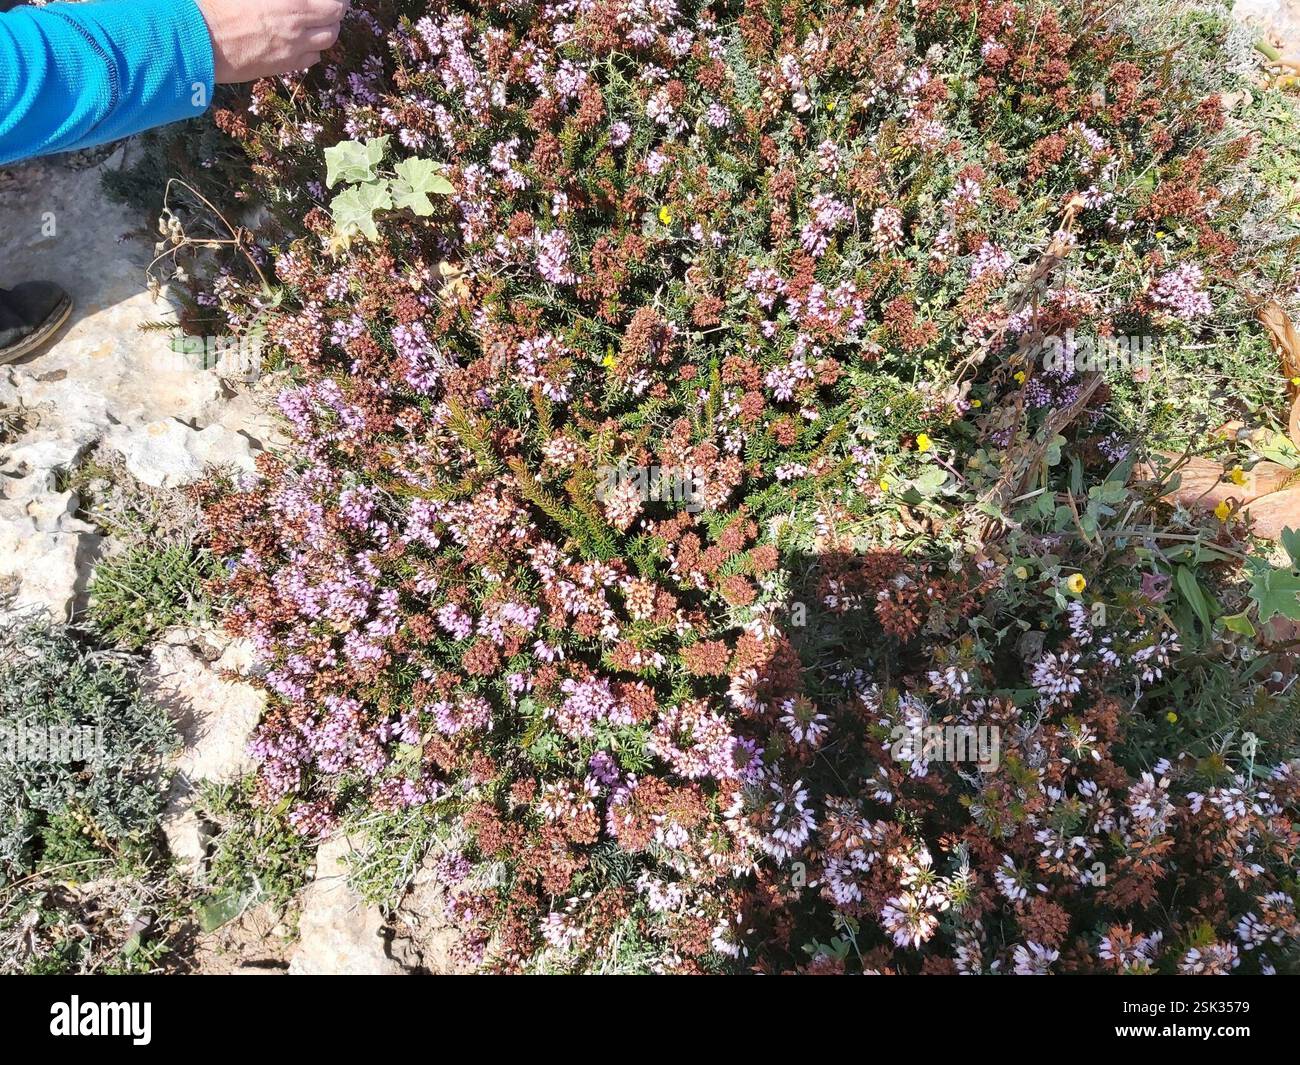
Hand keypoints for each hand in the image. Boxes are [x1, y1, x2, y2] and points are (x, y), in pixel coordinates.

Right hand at [195, 0, 346, 82]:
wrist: (200, 40)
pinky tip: (304, 40)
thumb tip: (292, 1)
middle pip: (336, 19)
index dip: (337, 0)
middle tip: (331, 5)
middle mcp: (297, 24)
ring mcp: (293, 47)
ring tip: (320, 21)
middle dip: (336, 10)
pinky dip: (314, 48)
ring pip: (328, 39)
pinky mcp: (285, 65)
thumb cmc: (217, 5)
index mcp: (291, 1)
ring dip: (328, 28)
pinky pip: (313, 58)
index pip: (332, 3)